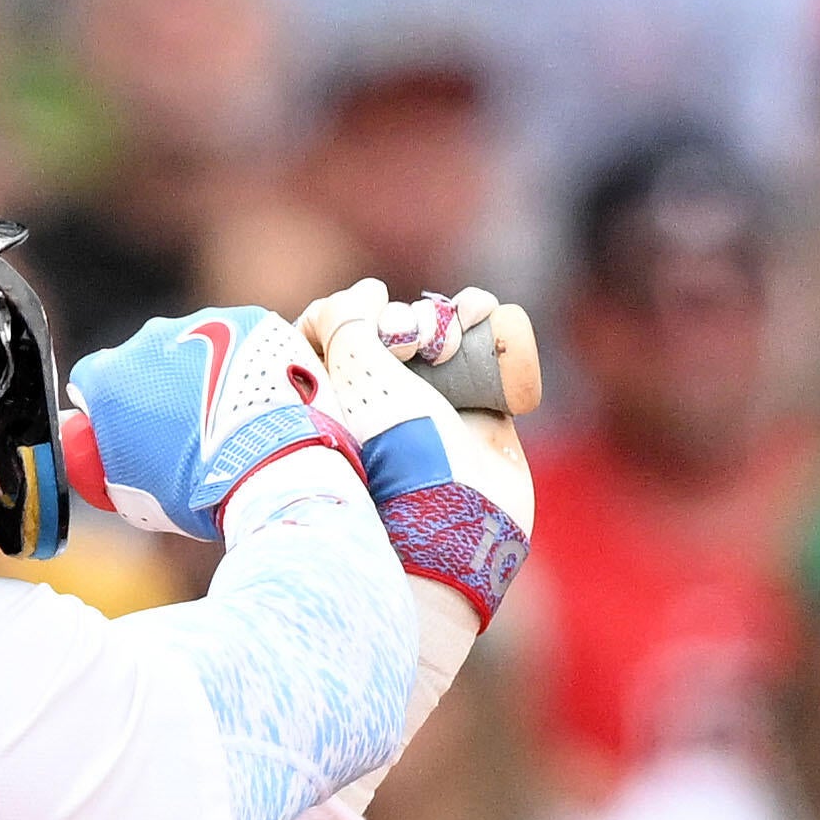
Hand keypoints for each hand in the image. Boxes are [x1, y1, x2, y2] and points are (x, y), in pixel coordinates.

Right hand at [64, 305, 347, 543]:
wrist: (268, 471)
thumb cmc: (197, 493)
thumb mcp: (133, 494)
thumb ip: (114, 462)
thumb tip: (116, 459)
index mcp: (109, 377)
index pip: (90, 380)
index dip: (108, 405)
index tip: (127, 426)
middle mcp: (148, 339)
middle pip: (143, 358)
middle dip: (159, 385)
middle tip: (186, 428)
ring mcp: (202, 324)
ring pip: (195, 345)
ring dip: (206, 372)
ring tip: (233, 417)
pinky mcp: (249, 321)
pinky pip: (241, 339)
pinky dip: (247, 364)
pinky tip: (263, 400)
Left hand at [301, 282, 531, 625]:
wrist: (452, 527)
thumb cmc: (391, 454)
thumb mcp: (354, 376)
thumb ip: (346, 320)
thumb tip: (370, 292)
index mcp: (334, 403)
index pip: (334, 334)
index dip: (354, 310)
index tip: (373, 309)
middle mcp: (381, 407)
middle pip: (393, 331)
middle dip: (412, 315)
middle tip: (420, 332)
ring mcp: (431, 412)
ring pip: (439, 338)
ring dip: (451, 313)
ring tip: (465, 315)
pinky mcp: (479, 417)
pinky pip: (482, 353)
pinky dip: (485, 324)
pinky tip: (484, 312)